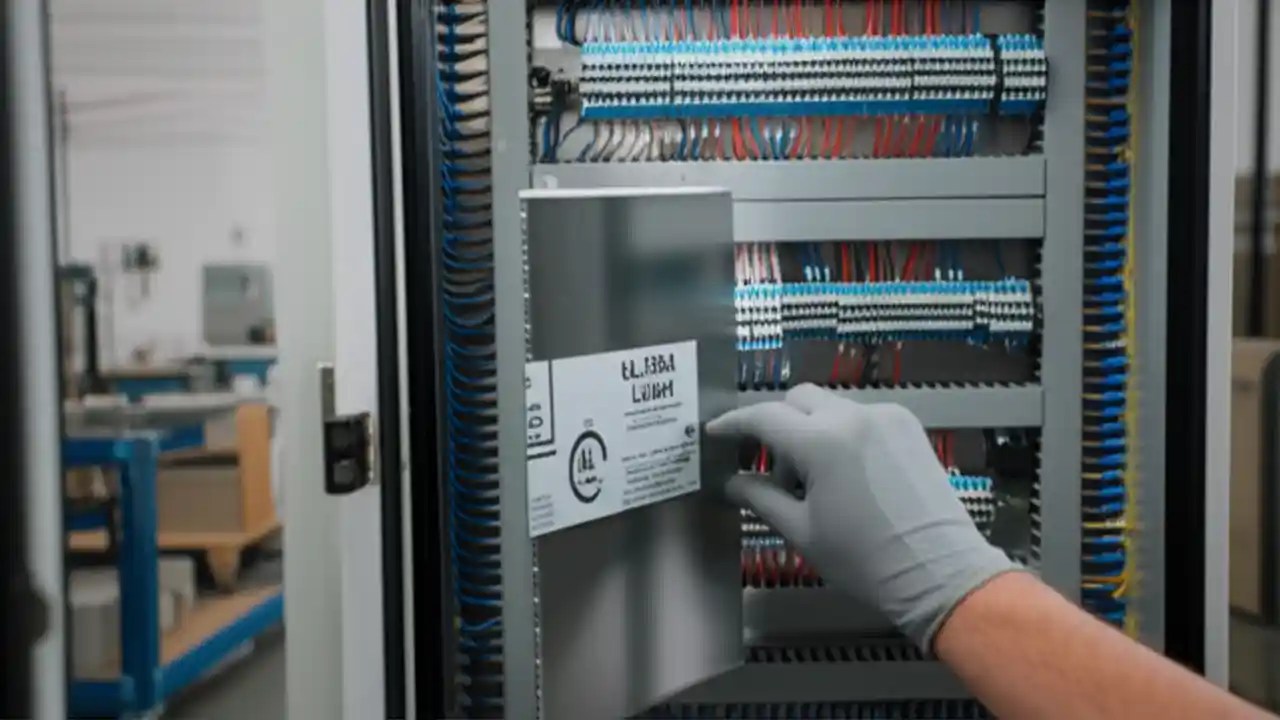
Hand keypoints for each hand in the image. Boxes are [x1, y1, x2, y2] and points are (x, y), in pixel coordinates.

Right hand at [708, 384, 1017, 649]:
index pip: (763, 417)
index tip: (717, 431)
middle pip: (797, 399)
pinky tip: (848, 475)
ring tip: (816, 481)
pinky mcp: (908, 427)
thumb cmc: (864, 560)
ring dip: (811, 429)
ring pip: (830, 406)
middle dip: (776, 424)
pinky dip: (843, 434)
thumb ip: (760, 497)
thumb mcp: (801, 531)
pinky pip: (861, 416)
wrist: (938, 571)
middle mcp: (853, 417)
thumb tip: (733, 482)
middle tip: (774, 469)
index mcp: (822, 442)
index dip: (734, 422)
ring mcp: (885, 418)